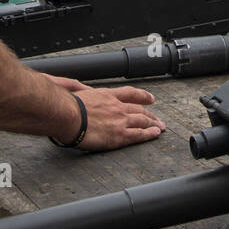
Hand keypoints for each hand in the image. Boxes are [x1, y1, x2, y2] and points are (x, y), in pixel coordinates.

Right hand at [47, 76, 165, 150]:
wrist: (67, 115)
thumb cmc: (67, 106)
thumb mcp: (78, 93)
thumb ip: (84, 94)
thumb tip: (80, 93)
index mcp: (107, 96)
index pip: (129, 93)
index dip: (142, 96)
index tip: (150, 98)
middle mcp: (117, 106)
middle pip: (139, 109)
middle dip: (150, 114)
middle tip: (157, 119)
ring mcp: (120, 120)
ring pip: (143, 121)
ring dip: (153, 124)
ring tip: (160, 128)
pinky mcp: (119, 135)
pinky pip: (139, 134)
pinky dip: (149, 134)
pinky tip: (155, 134)